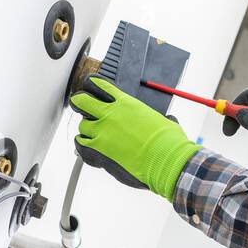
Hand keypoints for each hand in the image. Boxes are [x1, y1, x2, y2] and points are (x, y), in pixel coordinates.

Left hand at [67, 77, 200, 198]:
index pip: (98, 85)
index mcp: (126, 103)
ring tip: (96, 136)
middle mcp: (110, 115)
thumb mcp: (165, 122)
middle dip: (80, 103)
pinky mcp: (97, 151)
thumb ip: (158, 119)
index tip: (91, 90)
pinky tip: (89, 147)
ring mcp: (102, 133)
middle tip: (84, 109)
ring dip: (88, 130)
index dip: (92, 86)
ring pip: (82, 125)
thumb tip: (168, 120)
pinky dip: (83, 145)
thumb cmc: (168, 143)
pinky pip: (80, 144)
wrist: (166, 161)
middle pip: (81, 101)